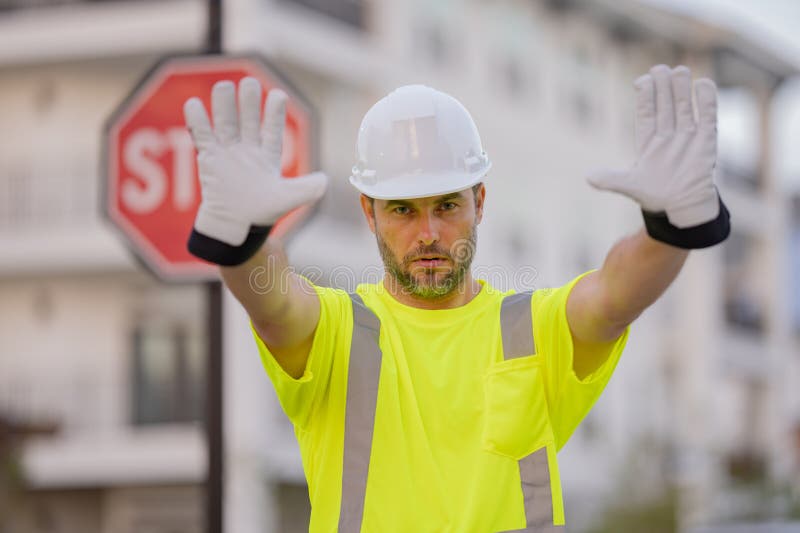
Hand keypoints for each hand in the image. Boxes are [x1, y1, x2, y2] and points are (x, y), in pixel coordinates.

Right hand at [184, 78, 327, 246]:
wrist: (235, 228)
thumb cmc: (262, 213)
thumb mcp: (288, 200)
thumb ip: (308, 189)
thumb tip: (325, 180)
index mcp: (268, 155)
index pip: (272, 129)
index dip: (274, 112)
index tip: (278, 95)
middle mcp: (248, 150)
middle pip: (248, 120)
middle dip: (249, 102)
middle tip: (249, 82)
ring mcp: (228, 152)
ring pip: (225, 123)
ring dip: (224, 105)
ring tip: (224, 86)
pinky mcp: (209, 158)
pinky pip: (202, 136)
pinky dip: (198, 121)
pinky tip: (194, 104)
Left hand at [588, 65, 718, 228]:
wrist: (681, 207)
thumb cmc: (655, 195)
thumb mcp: (630, 186)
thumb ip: (611, 179)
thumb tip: (588, 178)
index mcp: (647, 141)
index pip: (646, 113)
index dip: (645, 97)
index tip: (641, 81)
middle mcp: (667, 135)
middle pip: (665, 105)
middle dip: (663, 87)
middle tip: (660, 69)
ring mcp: (687, 136)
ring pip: (684, 107)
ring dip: (681, 89)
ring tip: (678, 70)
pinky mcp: (706, 141)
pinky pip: (707, 117)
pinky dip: (706, 101)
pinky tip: (703, 83)